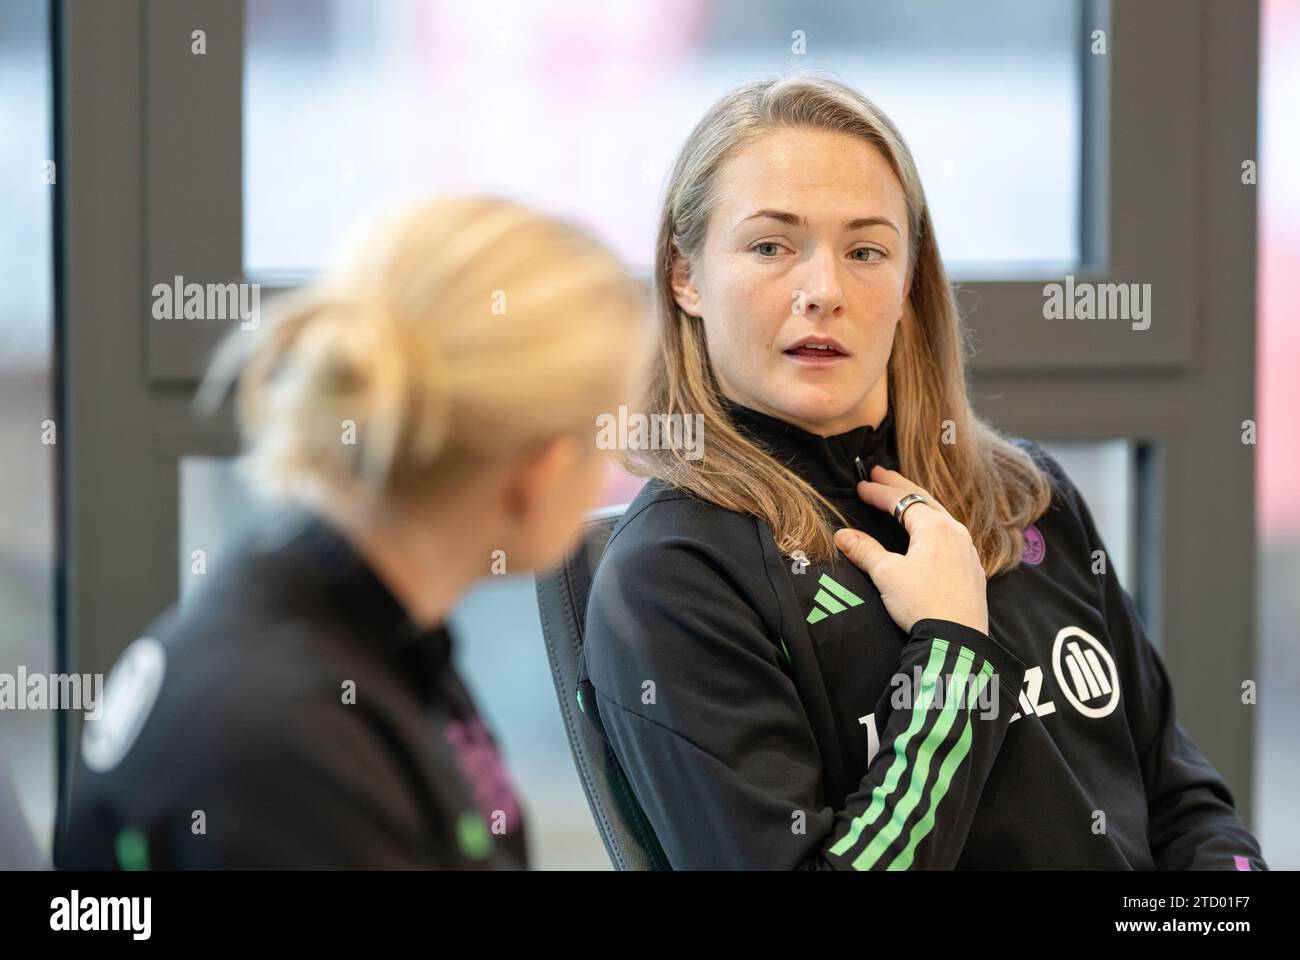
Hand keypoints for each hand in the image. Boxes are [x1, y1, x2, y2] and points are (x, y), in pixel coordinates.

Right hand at [833, 464, 988, 635]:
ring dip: (919, 505)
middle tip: (880, 474)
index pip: (901, 501)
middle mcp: (955, 532)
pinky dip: (934, 526)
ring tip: (904, 498)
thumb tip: (842, 535)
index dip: (878, 493)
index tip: (860, 485)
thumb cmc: (921, 602)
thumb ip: (864, 550)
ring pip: (941, 517)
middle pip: (924, 501)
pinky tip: (930, 533)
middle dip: (900, 487)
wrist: (957, 638)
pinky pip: (951, 537)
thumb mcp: (886, 573)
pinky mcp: (972, 570)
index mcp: (934, 527)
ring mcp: (967, 550)